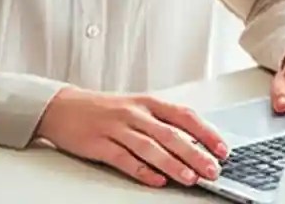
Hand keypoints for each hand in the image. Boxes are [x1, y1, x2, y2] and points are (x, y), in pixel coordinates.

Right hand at [36, 87, 229, 188]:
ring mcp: (116, 128)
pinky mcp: (99, 144)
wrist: (62, 106)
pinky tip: (157, 181)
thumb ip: (161, 122)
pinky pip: (124, 159)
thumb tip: (194, 142)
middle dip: (195, 153)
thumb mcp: (136, 107)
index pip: (184, 115)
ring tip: (190, 178)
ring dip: (173, 164)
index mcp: (148, 102)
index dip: (206, 132)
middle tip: (212, 169)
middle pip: (171, 134)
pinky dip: (142, 171)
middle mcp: (135, 113)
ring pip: (150, 147)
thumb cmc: (104, 108)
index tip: (222, 149)